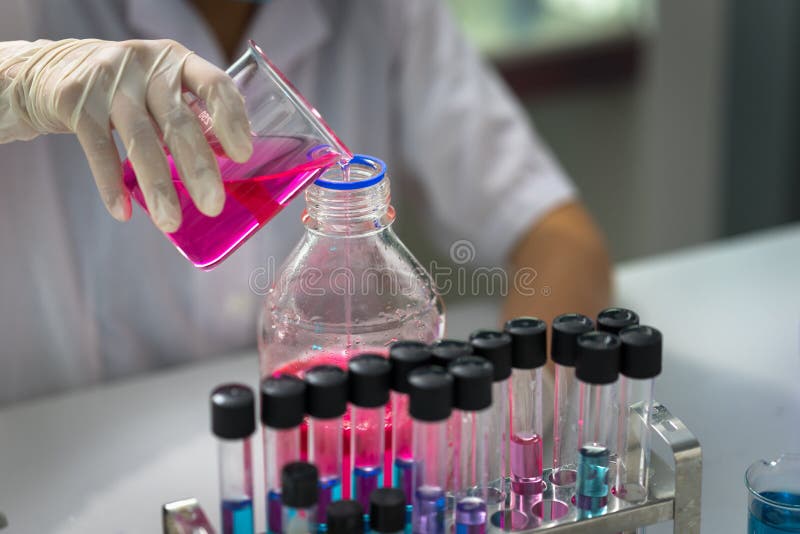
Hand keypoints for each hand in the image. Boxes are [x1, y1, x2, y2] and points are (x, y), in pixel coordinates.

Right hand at [0, 38, 252, 231]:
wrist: (48, 70)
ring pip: (140, 138)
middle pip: (178, 120)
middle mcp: (146, 64)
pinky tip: (123, 213)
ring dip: (157, 186)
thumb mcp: (161, 89)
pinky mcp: (76, 99)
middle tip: (213, 206)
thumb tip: (229, 167)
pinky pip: (99, 149)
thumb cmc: (126, 90)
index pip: (214, 83)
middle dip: (198, 167)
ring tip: (170, 222)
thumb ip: (190, 117)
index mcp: (177, 61)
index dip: (231, 118)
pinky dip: (111, 184)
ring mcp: (109, 80)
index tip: (243, 156)